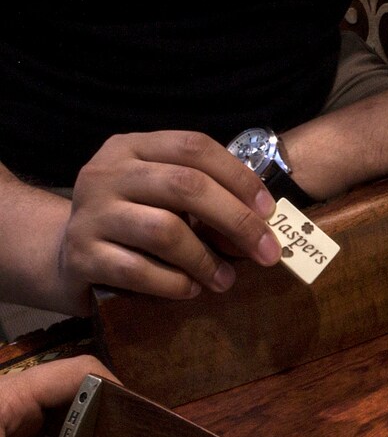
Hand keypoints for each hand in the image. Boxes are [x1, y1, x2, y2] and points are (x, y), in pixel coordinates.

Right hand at [55, 132, 281, 311]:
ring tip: (226, 280)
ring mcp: (90, 213)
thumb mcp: (163, 198)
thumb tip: (264, 228)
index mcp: (132, 148)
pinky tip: (190, 290)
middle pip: (185, 186)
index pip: (194, 147)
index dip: (240, 178)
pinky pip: (140, 270)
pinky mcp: (81, 255)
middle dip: (237, 221)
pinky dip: (175, 284)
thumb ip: (206, 200)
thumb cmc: (134, 224)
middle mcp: (106, 173)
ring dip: (206, 260)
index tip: (270, 211)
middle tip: (267, 254)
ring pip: (164, 230)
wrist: (68, 256)